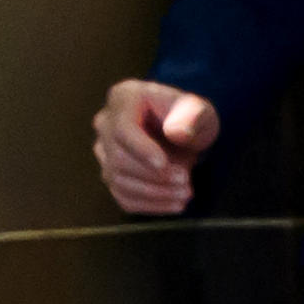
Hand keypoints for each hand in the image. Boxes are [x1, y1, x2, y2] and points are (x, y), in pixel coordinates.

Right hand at [94, 79, 216, 216]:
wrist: (181, 129)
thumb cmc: (188, 115)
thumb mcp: (199, 109)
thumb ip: (192, 117)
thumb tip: (178, 132)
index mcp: (123, 98)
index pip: (123, 128)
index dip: (141, 149)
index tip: (163, 164)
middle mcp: (106, 125)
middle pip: (118, 158)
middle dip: (153, 176)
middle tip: (185, 182)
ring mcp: (104, 152)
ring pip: (118, 181)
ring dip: (154, 193)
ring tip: (185, 194)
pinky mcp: (112, 176)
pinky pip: (123, 196)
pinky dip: (149, 205)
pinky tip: (174, 205)